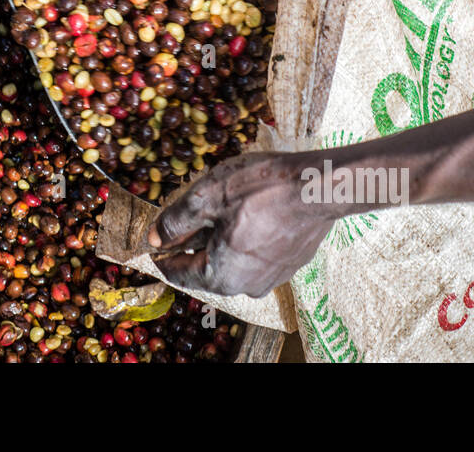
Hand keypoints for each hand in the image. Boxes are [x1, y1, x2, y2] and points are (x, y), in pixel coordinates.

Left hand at [148, 152, 335, 297]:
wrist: (319, 187)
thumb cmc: (260, 190)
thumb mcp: (205, 198)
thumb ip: (175, 223)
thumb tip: (154, 239)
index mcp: (220, 276)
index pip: (177, 272)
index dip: (162, 251)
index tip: (156, 234)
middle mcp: (246, 286)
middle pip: (205, 267)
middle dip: (194, 242)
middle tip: (193, 210)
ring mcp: (272, 278)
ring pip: (232, 261)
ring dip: (222, 238)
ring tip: (224, 206)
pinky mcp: (290, 264)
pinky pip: (256, 256)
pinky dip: (246, 238)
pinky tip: (251, 213)